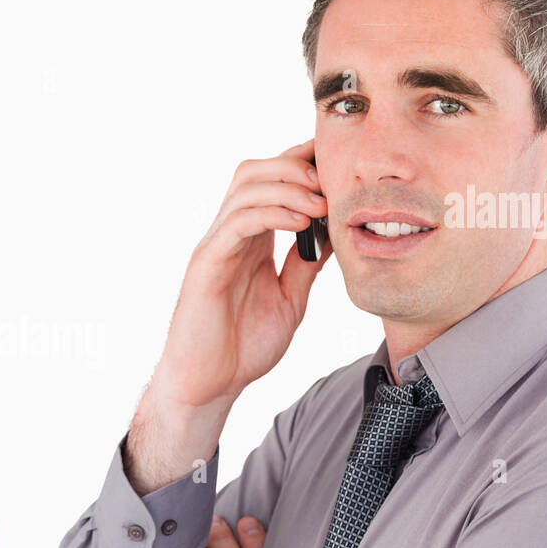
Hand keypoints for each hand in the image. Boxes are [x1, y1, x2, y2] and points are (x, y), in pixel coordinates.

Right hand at [157, 141, 330, 406]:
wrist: (211, 383)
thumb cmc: (243, 346)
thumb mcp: (290, 299)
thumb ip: (306, 265)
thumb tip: (334, 234)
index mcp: (251, 240)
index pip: (271, 182)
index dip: (302, 164)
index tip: (339, 169)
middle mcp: (230, 235)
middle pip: (254, 170)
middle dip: (294, 165)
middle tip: (330, 184)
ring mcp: (217, 245)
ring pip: (245, 187)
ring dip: (288, 186)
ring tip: (320, 203)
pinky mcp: (207, 263)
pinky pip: (237, 222)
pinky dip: (271, 213)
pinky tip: (300, 223)